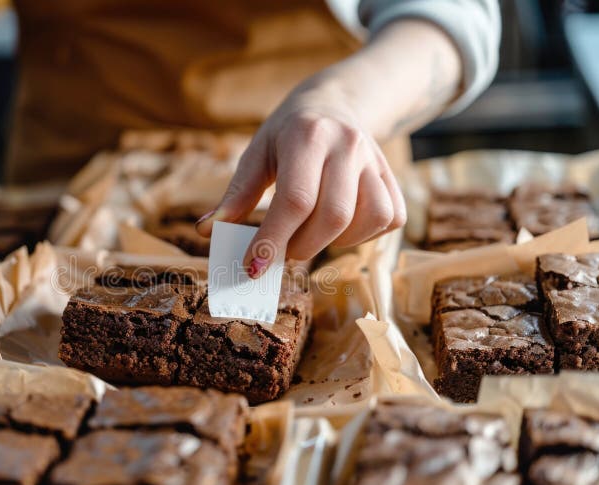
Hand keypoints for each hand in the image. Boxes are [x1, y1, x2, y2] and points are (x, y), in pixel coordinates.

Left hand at [196, 81, 405, 277]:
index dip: (273, 239)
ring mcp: (376, 160)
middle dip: (301, 246)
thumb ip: (236, 194)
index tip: (253, 267)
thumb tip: (206, 230)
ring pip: (367, 219)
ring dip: (333, 243)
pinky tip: (338, 228)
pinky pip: (389, 218)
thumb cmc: (286, 136)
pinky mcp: (392, 177)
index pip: (295, 199)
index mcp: (307, 135)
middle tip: (281, 251)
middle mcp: (347, 145)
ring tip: (309, 235)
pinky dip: (362, 236)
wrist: (334, 104)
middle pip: (332, 216)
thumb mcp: (257, 154)